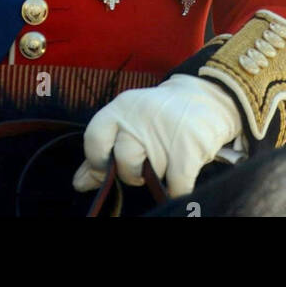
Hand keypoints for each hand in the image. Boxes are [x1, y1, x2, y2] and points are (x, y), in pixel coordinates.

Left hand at [73, 74, 243, 198]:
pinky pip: (176, 186)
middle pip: (124, 160)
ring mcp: (167, 130)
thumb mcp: (128, 122)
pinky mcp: (190, 146)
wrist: (206, 96)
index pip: (94, 137)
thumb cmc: (158, 116)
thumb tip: (79, 183)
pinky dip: (178, 189)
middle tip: (145, 166)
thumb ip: (104, 150)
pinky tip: (181, 175)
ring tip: (168, 159)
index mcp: (121, 108)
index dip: (98, 160)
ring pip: (152, 175)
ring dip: (159, 177)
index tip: (109, 167)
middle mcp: (141, 116)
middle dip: (133, 173)